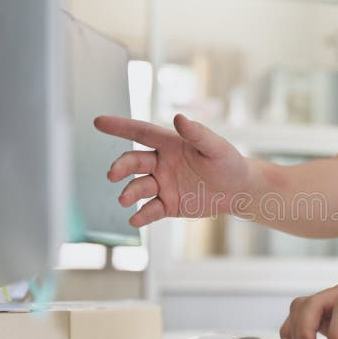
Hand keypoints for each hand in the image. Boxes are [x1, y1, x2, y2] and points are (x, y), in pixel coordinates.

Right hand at [94, 114, 249, 226]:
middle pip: (134, 162)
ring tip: (124, 200)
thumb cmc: (229, 163)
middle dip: (121, 166)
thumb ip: (198, 133)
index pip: (141, 132)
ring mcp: (163, 185)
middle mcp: (161, 163)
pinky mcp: (168, 205)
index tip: (98, 122)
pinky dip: (142, 215)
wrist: (239, 191)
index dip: (120, 127)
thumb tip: (178, 118)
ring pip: (139, 187)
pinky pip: (150, 210)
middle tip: (113, 174)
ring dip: (129, 192)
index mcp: (170, 144)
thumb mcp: (216, 147)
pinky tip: (135, 220)